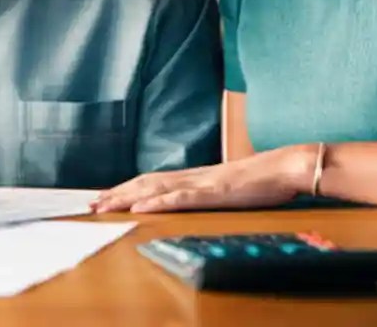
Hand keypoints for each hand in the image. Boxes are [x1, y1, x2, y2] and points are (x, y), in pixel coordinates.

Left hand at [91, 146, 313, 212]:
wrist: (285, 167)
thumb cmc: (260, 180)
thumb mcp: (226, 187)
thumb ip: (207, 191)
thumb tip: (191, 198)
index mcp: (194, 176)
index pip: (151, 181)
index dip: (126, 189)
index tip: (104, 197)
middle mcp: (192, 176)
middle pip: (145, 183)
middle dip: (117, 194)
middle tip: (91, 204)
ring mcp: (201, 182)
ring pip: (156, 188)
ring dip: (128, 197)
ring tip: (105, 205)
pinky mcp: (213, 192)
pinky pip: (181, 198)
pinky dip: (158, 203)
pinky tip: (141, 208)